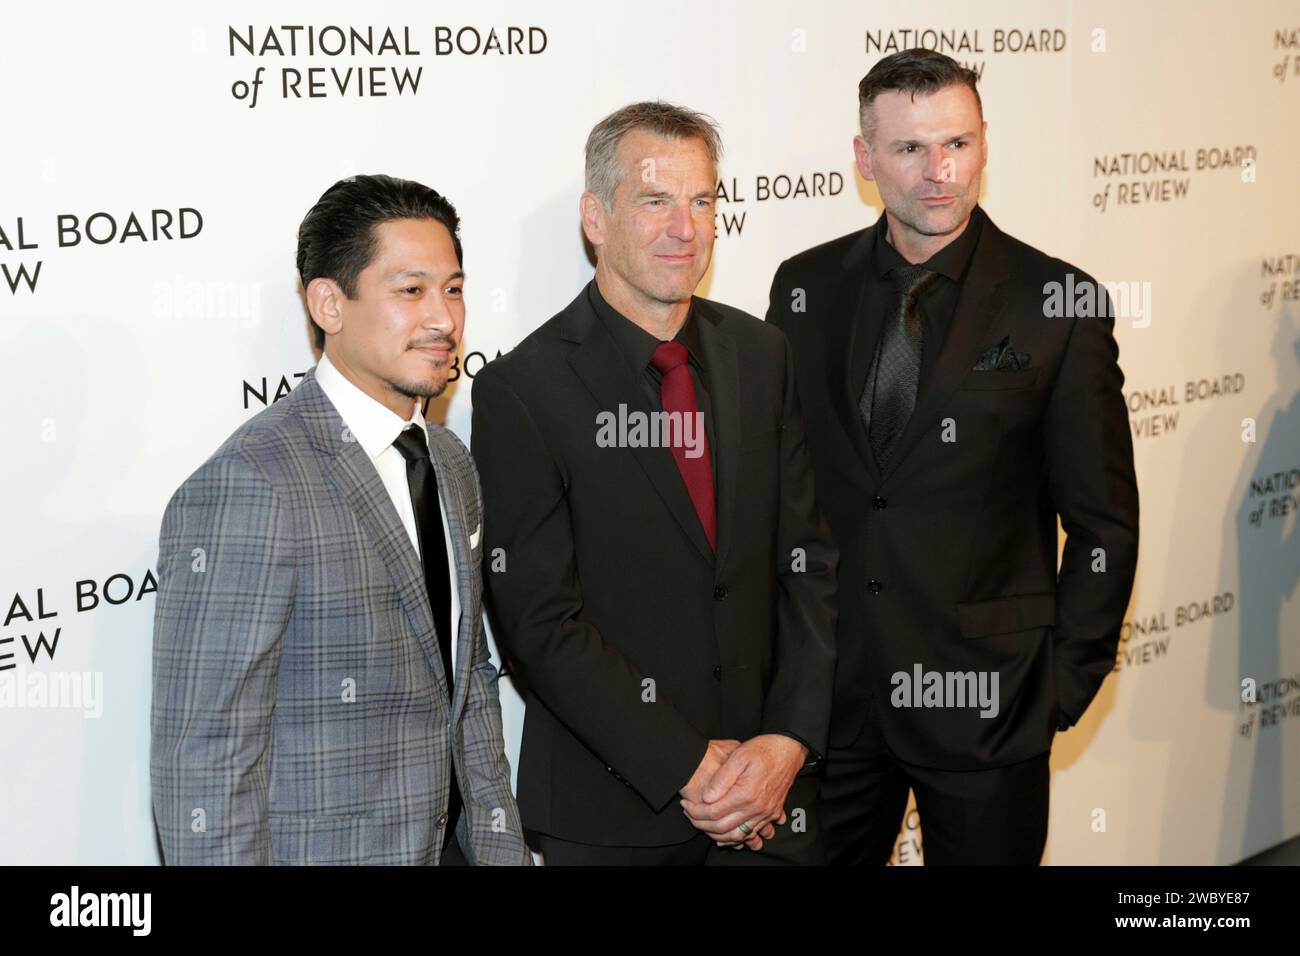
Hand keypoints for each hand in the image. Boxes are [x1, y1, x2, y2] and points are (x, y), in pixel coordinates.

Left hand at [680, 734, 804, 850]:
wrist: (788, 750)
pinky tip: (727, 835)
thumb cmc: (763, 750)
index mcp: (746, 794)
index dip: (696, 812)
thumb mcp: (738, 756)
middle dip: (702, 825)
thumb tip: (707, 797)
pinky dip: (738, 838)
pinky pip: (753, 833)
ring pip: (738, 836)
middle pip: (723, 828)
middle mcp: (757, 808)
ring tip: (703, 826)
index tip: (685, 805)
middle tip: (690, 815)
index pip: (714, 813)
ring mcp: (766, 813)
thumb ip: (721, 778)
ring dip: (718, 835)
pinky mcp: (772, 813)